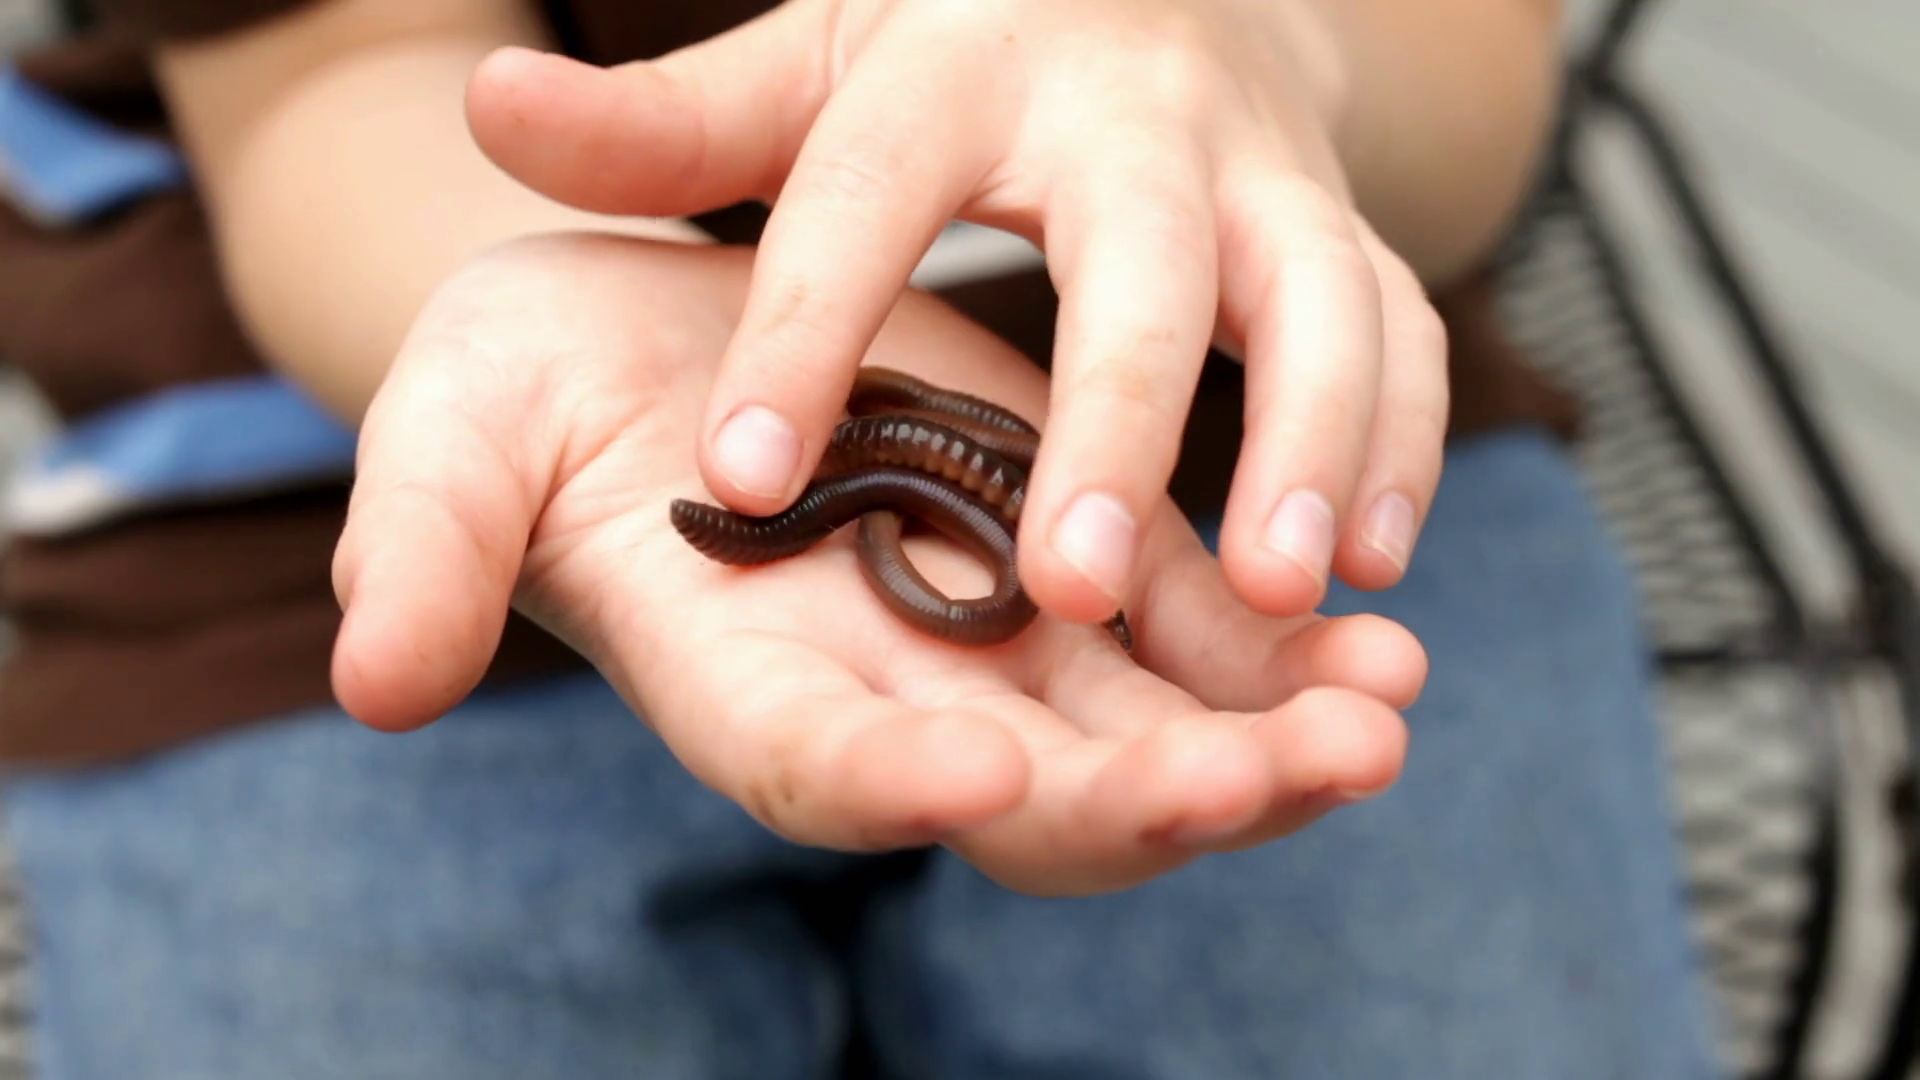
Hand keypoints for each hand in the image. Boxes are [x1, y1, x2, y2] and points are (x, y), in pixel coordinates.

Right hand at [332, 233, 1423, 893]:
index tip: (975, 771)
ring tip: (1379, 716)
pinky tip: (1384, 647)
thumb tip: (375, 676)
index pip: (808, 765)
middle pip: (1018, 792)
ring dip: (1262, 742)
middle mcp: (875, 692)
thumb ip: (426, 548)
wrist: (642, 336)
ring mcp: (981, 634)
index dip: (884, 780)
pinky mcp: (1061, 557)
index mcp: (731, 677)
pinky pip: (1187, 637)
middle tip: (1268, 780)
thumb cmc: (526, 393)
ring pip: (1136, 733)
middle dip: (1139, 801)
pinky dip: (1278, 652)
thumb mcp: (451, 434)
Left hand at [462, 0, 1448, 632]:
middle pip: (1140, 263)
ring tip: (1286, 594)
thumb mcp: (810, 65)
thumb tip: (488, 110)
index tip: (735, 484)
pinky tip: (1367, 571)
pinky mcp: (1338, 218)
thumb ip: (669, 125)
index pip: (862, 201)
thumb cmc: (946, 54)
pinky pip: (1400, 325)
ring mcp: (1254, 167)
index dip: (800, 335)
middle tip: (1069, 588)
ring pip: (1322, 295)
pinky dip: (1397, 442)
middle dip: (1119, 424)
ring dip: (1316, 443)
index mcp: (954, 71)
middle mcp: (1124, 115)